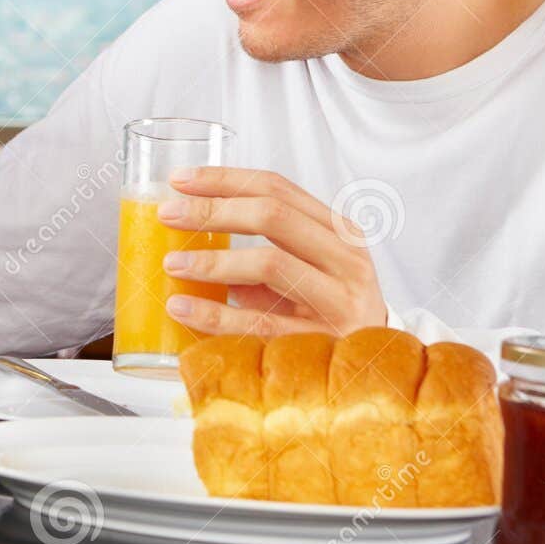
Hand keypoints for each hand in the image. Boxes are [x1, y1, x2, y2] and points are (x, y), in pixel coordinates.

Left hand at [158, 167, 387, 337]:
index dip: (224, 179)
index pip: (276, 188)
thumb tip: (189, 226)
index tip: (179, 179)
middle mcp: (345, 259)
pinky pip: (260, 323)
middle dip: (212, 211)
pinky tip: (182, 308)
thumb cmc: (330, 306)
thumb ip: (265, 242)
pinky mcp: (322, 341)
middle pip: (272, 217)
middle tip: (168, 215)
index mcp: (338, 230)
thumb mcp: (308, 264)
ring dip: (212, 261)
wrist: (377, 364)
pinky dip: (215, 314)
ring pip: (269, 264)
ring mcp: (339, 300)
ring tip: (172, 264)